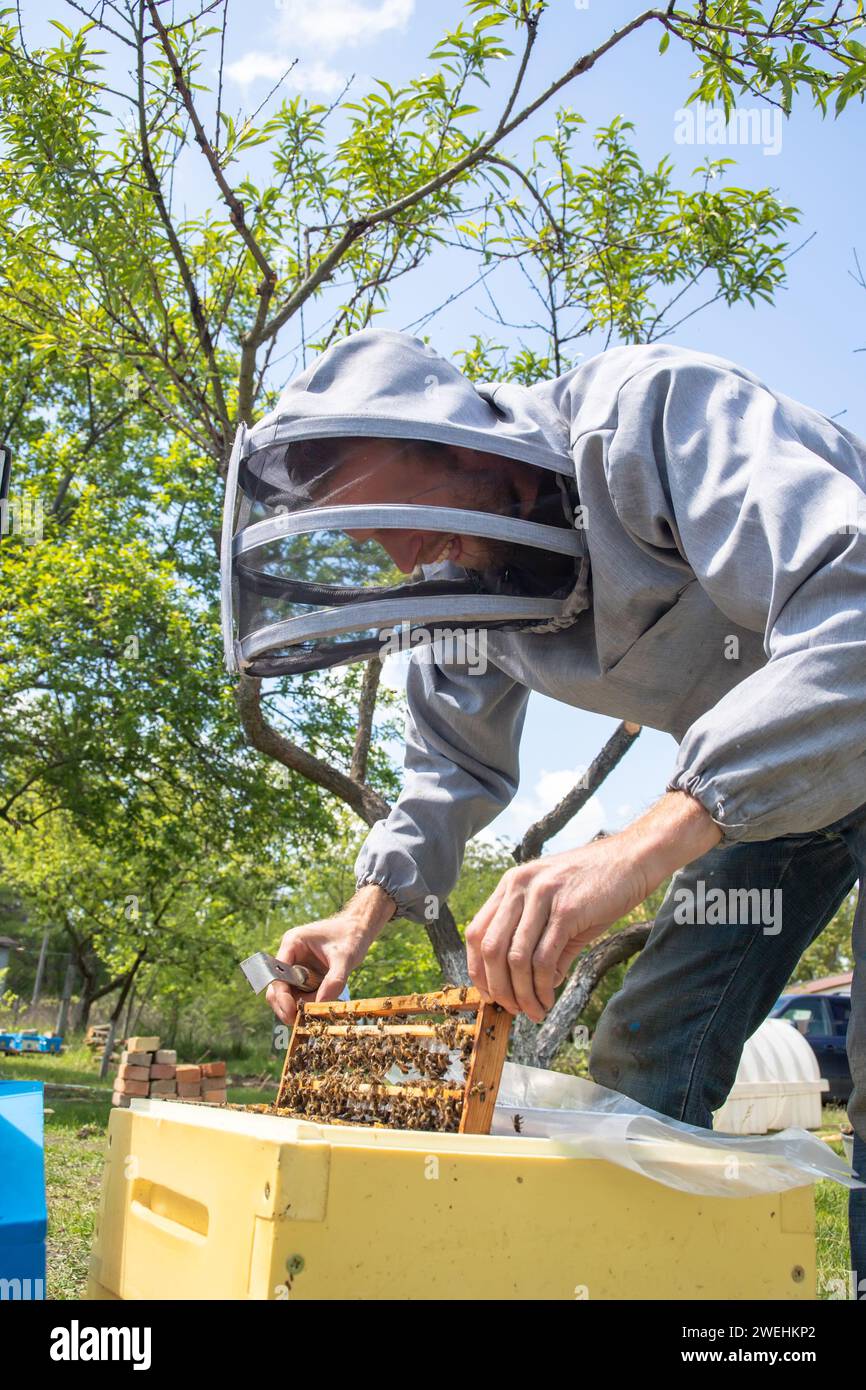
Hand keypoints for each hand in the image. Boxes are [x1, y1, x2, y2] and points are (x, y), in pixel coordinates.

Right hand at [266, 885, 394, 1026]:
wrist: (359, 929)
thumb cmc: (351, 936)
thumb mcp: (346, 957)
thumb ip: (334, 980)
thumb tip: (321, 1005)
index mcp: (292, 943)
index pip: (277, 974)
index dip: (282, 996)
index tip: (292, 1013)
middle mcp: (289, 956)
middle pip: (277, 988)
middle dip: (286, 1006)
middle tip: (300, 1022)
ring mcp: (295, 967)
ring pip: (287, 994)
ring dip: (298, 1007)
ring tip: (317, 1012)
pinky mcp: (304, 976)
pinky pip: (300, 994)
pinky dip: (307, 1004)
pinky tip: (321, 1007)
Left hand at [465, 791, 720, 1021]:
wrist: (634, 859)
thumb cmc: (597, 884)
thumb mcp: (558, 906)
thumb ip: (539, 941)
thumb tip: (535, 985)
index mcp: (512, 884)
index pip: (477, 932)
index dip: (479, 969)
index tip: (490, 994)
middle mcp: (519, 887)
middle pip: (491, 949)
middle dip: (499, 988)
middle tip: (513, 1010)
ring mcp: (542, 897)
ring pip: (516, 959)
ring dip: (522, 994)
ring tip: (534, 1011)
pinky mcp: (566, 911)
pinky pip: (544, 958)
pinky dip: (543, 986)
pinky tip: (549, 997)